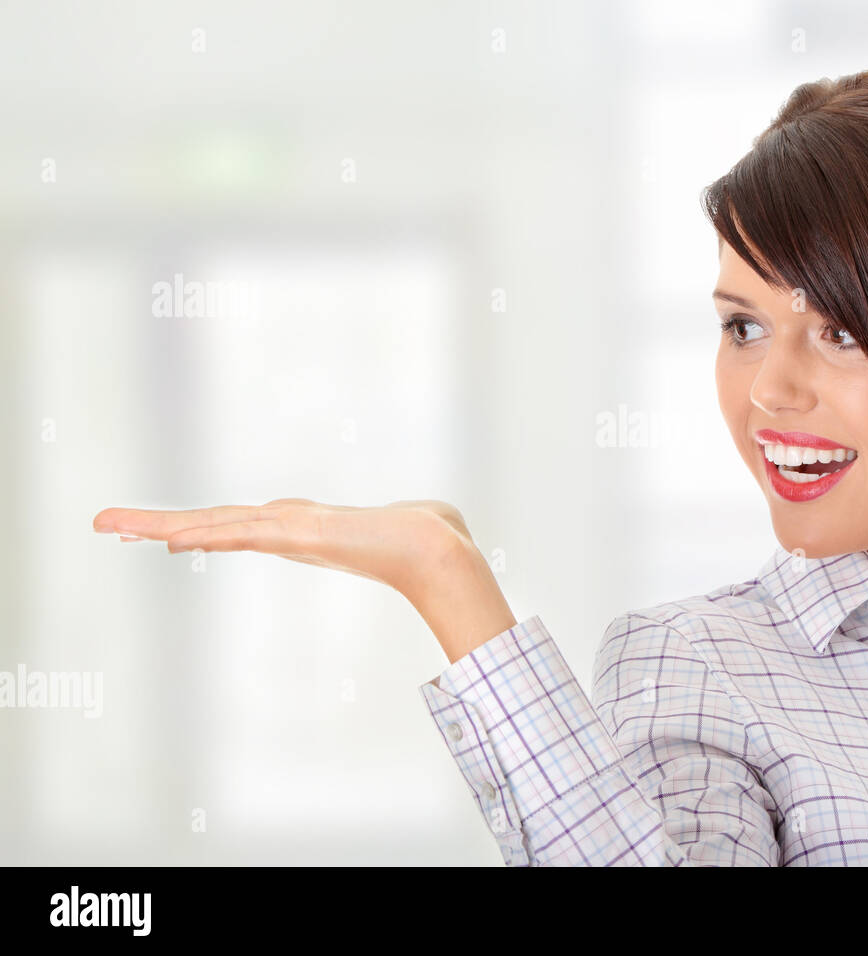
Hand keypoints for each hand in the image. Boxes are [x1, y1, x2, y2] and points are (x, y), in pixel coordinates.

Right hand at [91, 498, 517, 662]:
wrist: (439, 547)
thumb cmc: (429, 531)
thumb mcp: (404, 516)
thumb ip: (408, 515)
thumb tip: (437, 516)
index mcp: (302, 526)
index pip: (237, 523)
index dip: (198, 526)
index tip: (163, 533)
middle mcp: (286, 531)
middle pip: (210, 526)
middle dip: (156, 527)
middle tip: (104, 525)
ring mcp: (288, 535)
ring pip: (213, 528)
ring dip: (162, 526)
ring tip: (114, 527)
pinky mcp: (298, 536)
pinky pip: (240, 532)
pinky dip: (207, 533)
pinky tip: (175, 538)